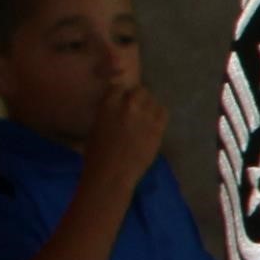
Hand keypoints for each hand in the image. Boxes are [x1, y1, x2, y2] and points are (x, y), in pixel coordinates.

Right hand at [79, 76, 169, 192]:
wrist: (111, 173)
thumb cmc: (96, 154)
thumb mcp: (95, 127)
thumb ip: (108, 112)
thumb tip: (115, 107)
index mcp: (108, 105)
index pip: (119, 86)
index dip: (122, 92)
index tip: (122, 99)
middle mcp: (129, 106)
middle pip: (140, 90)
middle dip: (138, 97)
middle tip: (136, 109)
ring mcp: (145, 116)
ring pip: (153, 100)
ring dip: (149, 106)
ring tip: (145, 117)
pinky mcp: (158, 128)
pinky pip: (163, 112)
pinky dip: (159, 114)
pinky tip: (153, 123)